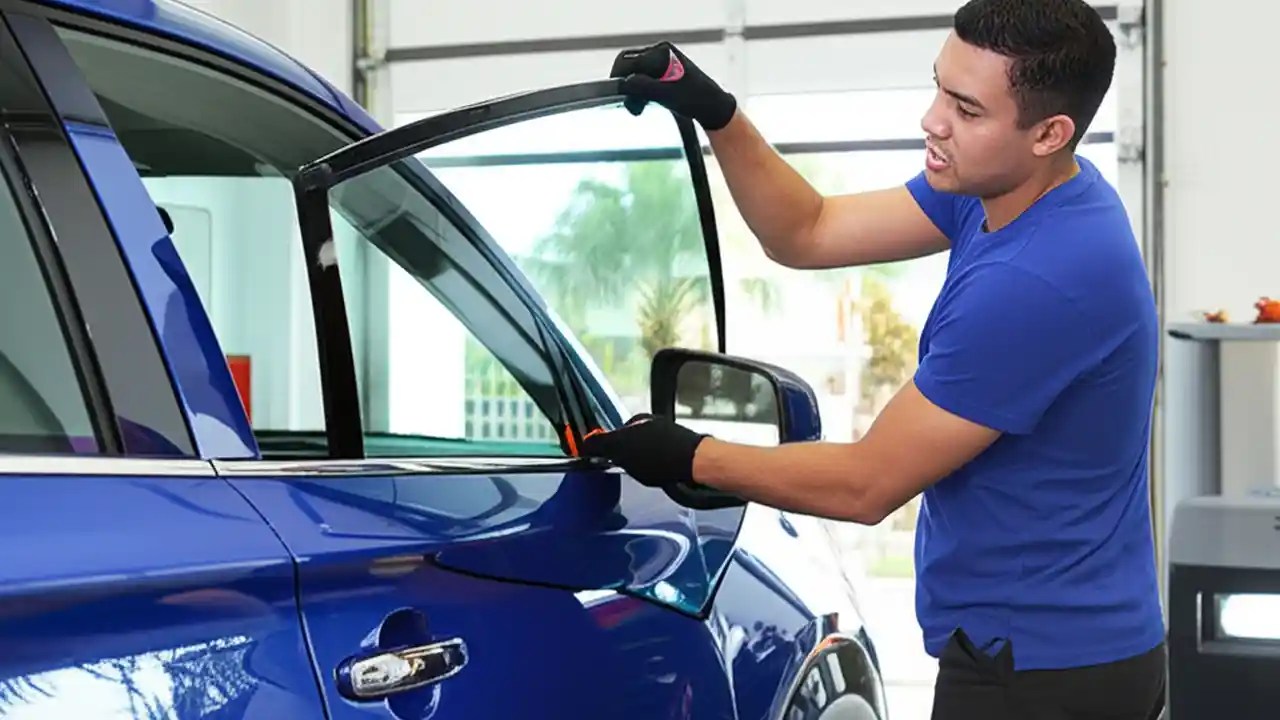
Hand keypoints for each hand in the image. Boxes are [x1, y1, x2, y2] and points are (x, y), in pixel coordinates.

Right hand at [580, 414, 707, 486]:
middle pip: (633, 442)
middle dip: (629, 456)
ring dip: (645, 463)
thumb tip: (585, 443)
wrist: (694, 462)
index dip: (610, 450)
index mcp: (638, 419)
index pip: (615, 433)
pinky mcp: (684, 449)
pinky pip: (664, 459)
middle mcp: (655, 423)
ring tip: (647, 476)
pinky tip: (661, 476)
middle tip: (628, 471)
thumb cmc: (657, 455)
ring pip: (649, 451)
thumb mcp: (620, 449)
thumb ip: (600, 444)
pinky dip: (660, 467)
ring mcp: (671, 435)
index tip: (609, 462)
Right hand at [609, 41, 736, 130]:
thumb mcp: (666, 95)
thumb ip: (644, 87)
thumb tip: (624, 83)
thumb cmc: (695, 100)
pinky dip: (639, 89)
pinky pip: (643, 76)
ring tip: (636, 107)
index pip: (629, 61)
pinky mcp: (664, 70)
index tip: (617, 95)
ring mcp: (663, 60)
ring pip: (635, 70)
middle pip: (629, 63)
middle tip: (627, 102)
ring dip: (632, 88)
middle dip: (625, 82)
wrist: (713, 107)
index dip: (620, 78)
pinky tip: (642, 102)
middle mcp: (661, 52)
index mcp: (662, 53)